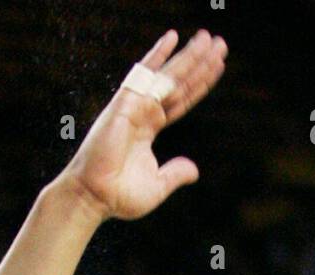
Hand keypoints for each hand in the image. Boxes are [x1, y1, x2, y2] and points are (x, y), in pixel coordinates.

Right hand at [58, 28, 227, 221]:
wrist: (94, 197)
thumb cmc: (119, 196)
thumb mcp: (157, 186)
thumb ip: (175, 174)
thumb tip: (194, 170)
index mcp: (149, 129)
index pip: (180, 101)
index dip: (199, 84)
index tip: (218, 67)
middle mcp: (143, 113)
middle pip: (178, 83)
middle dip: (199, 63)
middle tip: (220, 44)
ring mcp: (134, 106)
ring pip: (167, 75)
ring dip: (188, 55)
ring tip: (208, 38)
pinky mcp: (124, 104)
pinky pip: (143, 75)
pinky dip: (157, 55)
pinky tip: (172, 37)